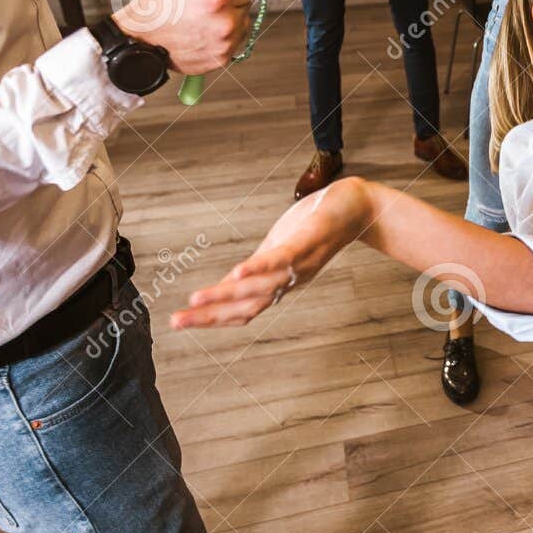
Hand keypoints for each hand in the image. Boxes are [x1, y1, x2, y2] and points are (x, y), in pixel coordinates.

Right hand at [113, 0, 257, 74]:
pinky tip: (202, 32)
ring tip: (201, 18)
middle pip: (247, 3)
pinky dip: (224, 35)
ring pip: (244, 22)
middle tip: (202, 2)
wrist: (141, 40)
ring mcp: (225, 45)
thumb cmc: (158, 3)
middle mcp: (225, 24)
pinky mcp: (223, 59)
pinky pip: (236, 40)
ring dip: (230, 17)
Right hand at [171, 179, 368, 329]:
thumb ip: (255, 269)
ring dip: (226, 295)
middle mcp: (288, 281)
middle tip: (174, 322)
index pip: (241, 308)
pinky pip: (281, 260)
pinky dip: (259, 268)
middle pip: (245, 307)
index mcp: (278, 283)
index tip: (179, 323)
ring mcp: (299, 264)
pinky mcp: (308, 242)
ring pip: (259, 287)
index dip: (211, 319)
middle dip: (208, 316)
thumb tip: (226, 286)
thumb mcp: (277, 249)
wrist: (358, 209)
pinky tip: (236, 272)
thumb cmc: (314, 227)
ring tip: (195, 300)